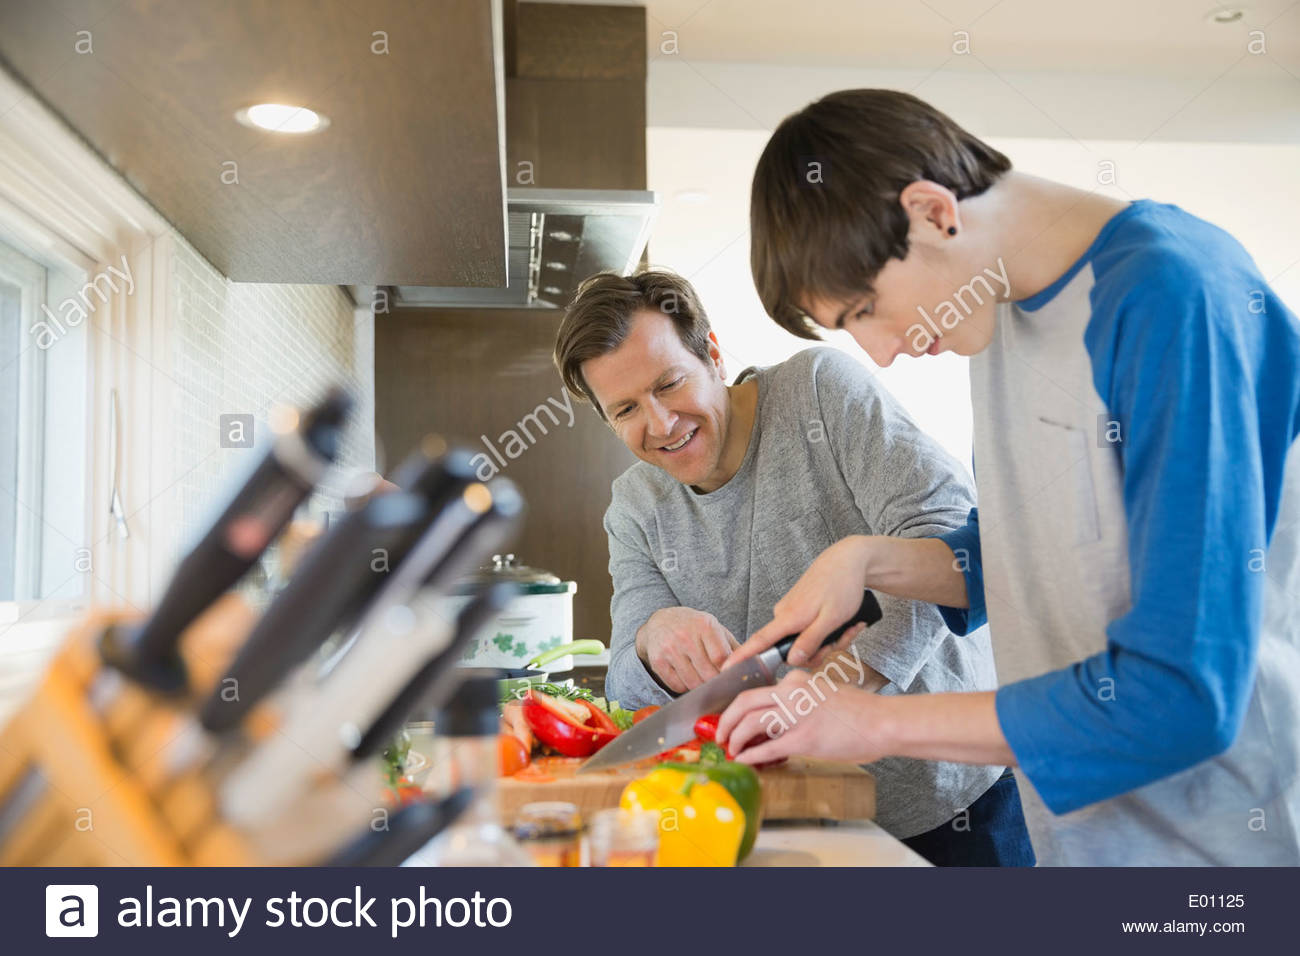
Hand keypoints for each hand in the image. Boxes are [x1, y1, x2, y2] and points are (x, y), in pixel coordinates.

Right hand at [635, 607, 739, 692]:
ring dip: (701, 687)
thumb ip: (732, 646)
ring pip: (692, 683)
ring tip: (704, 681)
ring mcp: (670, 649)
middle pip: (707, 673)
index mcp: (704, 625)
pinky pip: (677, 685)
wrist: (660, 622)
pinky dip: (685, 687)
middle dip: (716, 683)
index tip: (732, 677)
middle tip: (720, 685)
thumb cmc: (692, 626)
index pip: (721, 657)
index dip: (728, 671)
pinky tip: (688, 677)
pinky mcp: (658, 661)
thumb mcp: (714, 627)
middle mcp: (685, 636)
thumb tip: (754, 664)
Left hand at [714, 669, 888, 765]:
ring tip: (731, 750)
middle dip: (726, 720)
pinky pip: (767, 748)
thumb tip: (778, 717)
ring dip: (735, 739)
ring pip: (750, 723)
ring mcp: (796, 716)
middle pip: (744, 702)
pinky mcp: (803, 739)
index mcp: (796, 681)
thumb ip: (800, 700)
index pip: (757, 691)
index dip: (739, 708)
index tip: (732, 719)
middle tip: (720, 735)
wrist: (883, 722)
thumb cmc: (860, 712)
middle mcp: (792, 693)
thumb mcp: (824, 693)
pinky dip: (751, 755)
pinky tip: (745, 760)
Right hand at [725, 536, 873, 668]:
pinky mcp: (801, 609)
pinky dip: (830, 631)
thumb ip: (810, 641)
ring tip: (848, 626)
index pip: (759, 641)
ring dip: (830, 640)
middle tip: (842, 639)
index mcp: (789, 618)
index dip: (743, 656)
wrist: (847, 559)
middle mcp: (785, 615)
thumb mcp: (831, 619)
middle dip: (820, 651)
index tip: (725, 668)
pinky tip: (847, 622)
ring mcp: (793, 611)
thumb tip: (792, 660)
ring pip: (807, 641)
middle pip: (793, 650)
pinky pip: (811, 630)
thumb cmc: (841, 586)